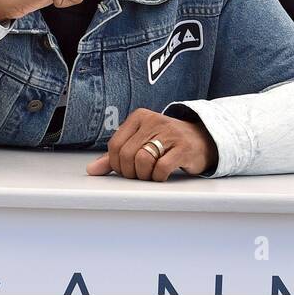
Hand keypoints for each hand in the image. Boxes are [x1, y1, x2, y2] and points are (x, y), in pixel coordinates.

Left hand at [86, 108, 218, 180]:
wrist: (202, 140)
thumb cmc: (166, 142)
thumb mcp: (140, 142)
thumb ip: (116, 156)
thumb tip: (92, 170)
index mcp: (140, 117)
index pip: (115, 145)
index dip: (116, 164)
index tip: (126, 169)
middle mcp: (154, 121)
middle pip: (127, 155)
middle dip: (130, 172)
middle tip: (140, 174)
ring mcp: (170, 134)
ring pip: (142, 161)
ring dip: (144, 175)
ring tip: (151, 174)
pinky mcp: (183, 148)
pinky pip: (161, 168)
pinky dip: (158, 177)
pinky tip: (162, 174)